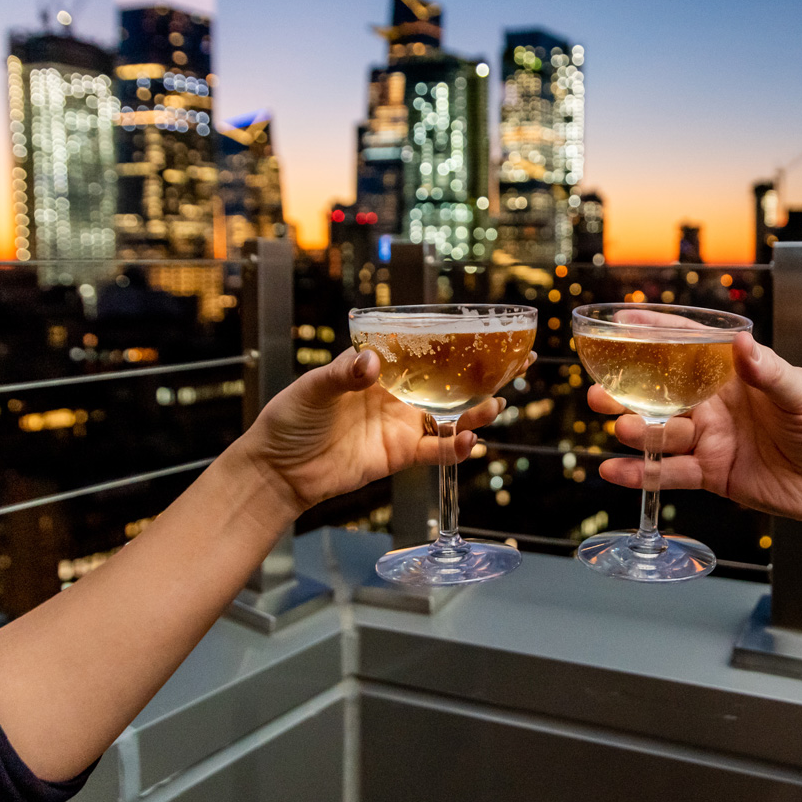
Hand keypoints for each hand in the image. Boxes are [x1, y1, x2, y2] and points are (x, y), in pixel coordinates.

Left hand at [238, 347, 530, 512]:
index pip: (425, 348)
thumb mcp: (313, 388)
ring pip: (452, 415)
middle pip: (450, 380)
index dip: (456, 341)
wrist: (278, 471)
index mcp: (380, 368)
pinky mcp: (401, 454)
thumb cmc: (289, 420)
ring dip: (477, 410)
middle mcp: (398, 393)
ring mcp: (402, 424)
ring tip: (499, 403)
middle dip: (485, 372)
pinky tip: (471, 440)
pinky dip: (456, 448)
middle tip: (522, 361)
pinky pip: (437, 450)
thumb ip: (344, 374)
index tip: (487, 331)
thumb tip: (372, 363)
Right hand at [588, 332, 801, 540]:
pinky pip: (672, 474)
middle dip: (628, 392)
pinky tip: (616, 471)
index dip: (655, 334)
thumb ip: (770, 371)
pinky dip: (643, 475)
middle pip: (662, 395)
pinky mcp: (714, 475)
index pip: (688, 349)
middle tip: (598, 389)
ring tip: (619, 427)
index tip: (622, 321)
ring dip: (636, 432)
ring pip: (663, 435)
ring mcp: (712, 441)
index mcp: (734, 376)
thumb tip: (743, 344)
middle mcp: (717, 406)